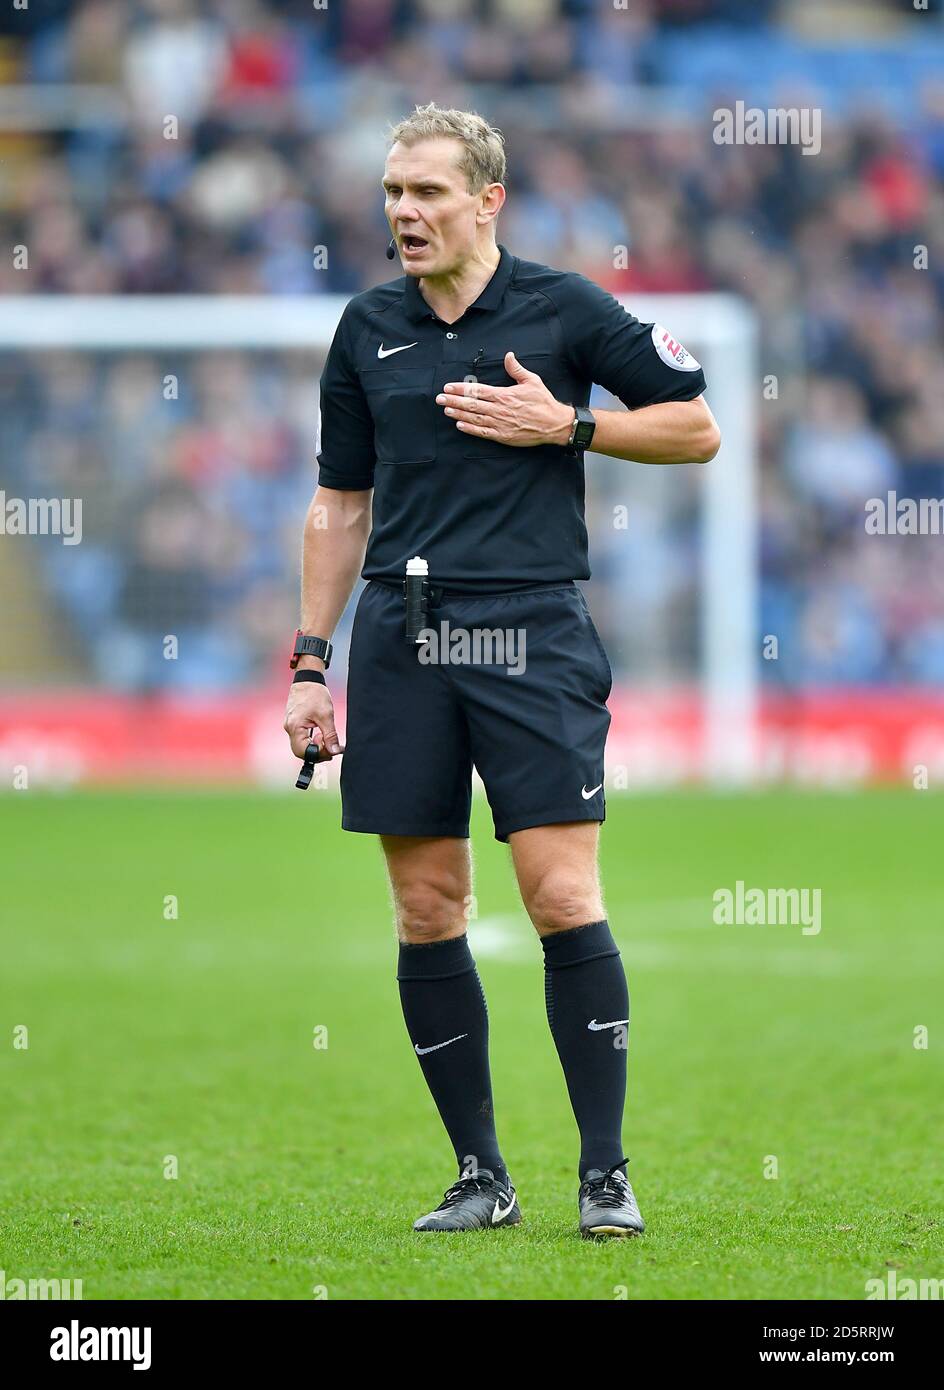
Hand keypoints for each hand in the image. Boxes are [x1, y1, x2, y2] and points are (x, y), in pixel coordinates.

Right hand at [284, 681, 343, 760]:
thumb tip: (334, 751)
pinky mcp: (294, 724)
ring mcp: (290, 726)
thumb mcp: (326, 715)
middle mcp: (289, 728)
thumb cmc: (315, 694)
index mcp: (295, 727)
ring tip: (327, 739)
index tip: (332, 751)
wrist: (307, 680)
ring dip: (315, 747)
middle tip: (332, 748)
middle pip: (301, 751)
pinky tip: (321, 735)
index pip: (303, 752)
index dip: (319, 754)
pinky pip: (301, 739)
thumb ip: (330, 735)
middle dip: (317, 753)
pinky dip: (311, 741)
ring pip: (301, 746)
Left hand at [436, 351, 574, 447]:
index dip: (460, 389)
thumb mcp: (532, 381)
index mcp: (504, 395)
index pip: (477, 390)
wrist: (554, 424)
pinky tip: (460, 425)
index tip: (448, 387)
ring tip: (446, 410)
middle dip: (453, 401)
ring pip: (474, 418)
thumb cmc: (543, 402)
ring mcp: (500, 423)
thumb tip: (508, 356)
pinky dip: (470, 429)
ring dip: (458, 414)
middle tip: (439, 398)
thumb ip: (516, 369)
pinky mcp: (503, 436)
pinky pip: (482, 432)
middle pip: (471, 404)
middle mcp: (499, 409)